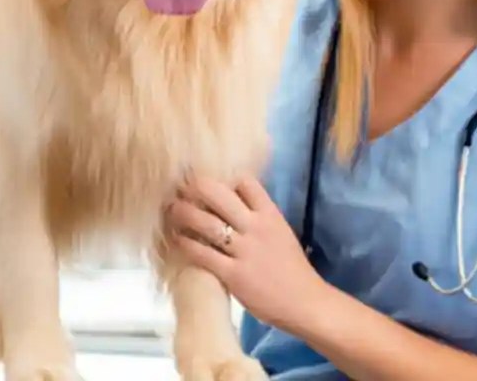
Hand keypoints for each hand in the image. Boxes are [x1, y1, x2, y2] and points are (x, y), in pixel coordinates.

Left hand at [165, 173, 326, 330]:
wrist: (304, 301)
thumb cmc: (291, 268)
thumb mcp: (280, 232)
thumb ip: (258, 217)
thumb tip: (232, 202)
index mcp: (270, 214)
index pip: (244, 181)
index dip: (222, 175)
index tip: (205, 176)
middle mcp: (256, 227)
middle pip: (218, 194)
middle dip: (195, 187)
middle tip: (180, 187)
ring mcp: (244, 250)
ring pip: (205, 222)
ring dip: (183, 213)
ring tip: (171, 209)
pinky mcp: (233, 273)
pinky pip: (202, 253)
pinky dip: (185, 243)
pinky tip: (176, 238)